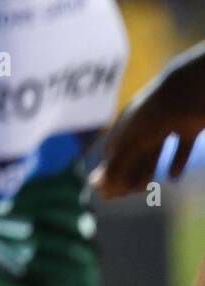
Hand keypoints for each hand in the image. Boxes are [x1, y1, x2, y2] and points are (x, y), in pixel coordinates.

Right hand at [90, 75, 202, 198]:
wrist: (189, 92)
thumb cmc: (155, 117)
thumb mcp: (131, 144)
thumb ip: (116, 167)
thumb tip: (97, 189)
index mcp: (125, 125)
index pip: (112, 152)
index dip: (109, 172)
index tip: (109, 192)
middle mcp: (143, 124)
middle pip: (133, 153)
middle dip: (129, 172)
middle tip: (129, 193)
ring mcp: (166, 125)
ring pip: (153, 151)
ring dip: (148, 169)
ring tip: (147, 187)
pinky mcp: (188, 127)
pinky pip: (180, 147)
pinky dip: (176, 162)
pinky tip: (174, 177)